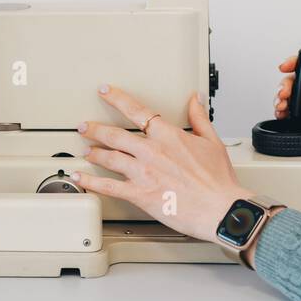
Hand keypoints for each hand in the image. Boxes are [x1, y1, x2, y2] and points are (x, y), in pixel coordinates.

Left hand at [71, 85, 252, 241]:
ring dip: (94, 152)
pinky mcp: (139, 194)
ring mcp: (143, 173)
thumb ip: (199, 118)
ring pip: (109, 157)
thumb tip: (195, 100)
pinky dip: (91, 182)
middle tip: (85, 127)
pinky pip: (109, 186)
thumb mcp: (212, 142)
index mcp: (168, 136)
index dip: (117, 99)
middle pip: (115, 135)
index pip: (136, 110)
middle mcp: (151, 151)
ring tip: (86, 151)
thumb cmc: (218, 181)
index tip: (106, 92)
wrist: (220, 208)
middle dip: (95, 129)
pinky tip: (81, 178)